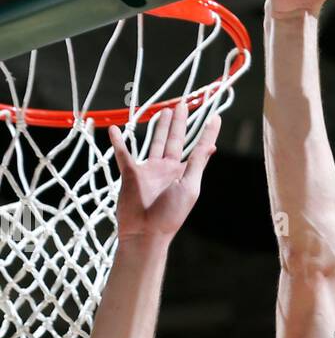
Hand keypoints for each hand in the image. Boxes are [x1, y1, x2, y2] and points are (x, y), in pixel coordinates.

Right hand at [109, 103, 220, 241]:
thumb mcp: (189, 187)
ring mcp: (149, 170)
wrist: (146, 232)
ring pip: (155, 142)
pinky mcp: (131, 174)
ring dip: (159, 127)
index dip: (207, 133)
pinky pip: (123, 155)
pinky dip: (118, 143)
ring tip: (165, 110)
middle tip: (183, 104)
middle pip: (174, 140)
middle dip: (179, 123)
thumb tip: (212, 146)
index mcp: (184, 173)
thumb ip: (197, 164)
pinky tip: (115, 130)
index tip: (216, 117)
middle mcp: (168, 169)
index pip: (198, 148)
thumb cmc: (170, 214)